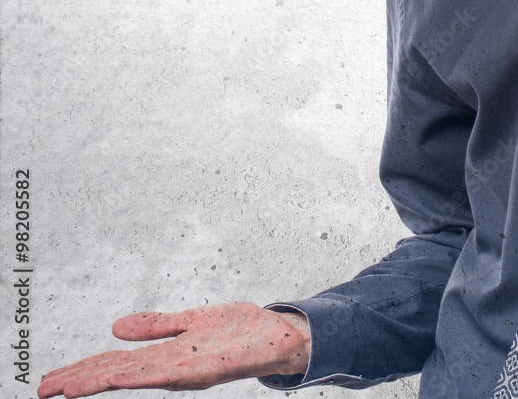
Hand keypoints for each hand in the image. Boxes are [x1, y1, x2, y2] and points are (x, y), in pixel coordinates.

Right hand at [37, 303, 308, 396]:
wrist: (280, 337)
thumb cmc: (240, 330)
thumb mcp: (191, 322)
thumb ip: (156, 327)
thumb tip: (115, 327)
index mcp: (165, 357)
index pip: (115, 365)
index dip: (82, 372)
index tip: (49, 381)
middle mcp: (170, 367)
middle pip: (117, 374)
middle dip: (79, 382)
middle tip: (42, 390)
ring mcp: (187, 369)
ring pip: (135, 376)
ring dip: (100, 382)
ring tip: (65, 389)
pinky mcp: (207, 366)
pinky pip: (169, 371)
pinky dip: (142, 374)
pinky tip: (121, 376)